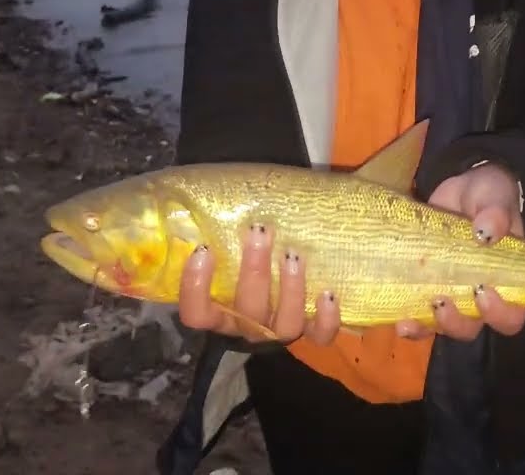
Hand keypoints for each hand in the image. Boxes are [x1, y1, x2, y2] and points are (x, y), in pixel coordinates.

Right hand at [177, 223, 341, 344]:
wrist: (283, 261)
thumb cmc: (248, 246)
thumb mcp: (228, 239)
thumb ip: (215, 225)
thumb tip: (206, 188)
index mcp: (219, 310)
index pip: (196, 314)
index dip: (196, 289)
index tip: (204, 250)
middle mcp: (248, 325)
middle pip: (247, 313)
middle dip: (254, 272)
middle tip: (259, 231)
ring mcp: (280, 330)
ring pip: (284, 326)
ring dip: (290, 291)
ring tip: (294, 255)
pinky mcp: (312, 330)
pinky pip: (320, 336)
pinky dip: (326, 319)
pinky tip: (328, 293)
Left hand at [397, 162, 524, 341]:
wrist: (455, 191)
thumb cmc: (486, 196)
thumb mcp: (495, 195)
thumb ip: (496, 211)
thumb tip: (487, 232)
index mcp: (507, 281)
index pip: (512, 314)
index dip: (501, 313)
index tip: (484, 291)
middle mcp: (478, 298)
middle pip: (472, 328)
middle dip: (457, 322)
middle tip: (442, 300)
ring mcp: (450, 296)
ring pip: (441, 327)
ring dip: (428, 326)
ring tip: (411, 317)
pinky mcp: (422, 291)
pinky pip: (416, 318)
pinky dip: (408, 323)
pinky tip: (397, 319)